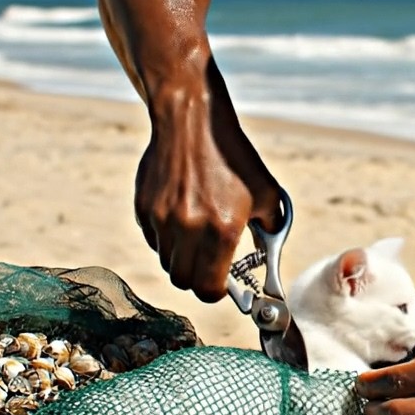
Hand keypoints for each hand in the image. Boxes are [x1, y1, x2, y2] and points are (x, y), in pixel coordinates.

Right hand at [134, 99, 279, 301]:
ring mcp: (162, 218)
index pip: (209, 288)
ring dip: (180, 258)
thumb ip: (271, 230)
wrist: (191, 121)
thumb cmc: (233, 156)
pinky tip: (179, 214)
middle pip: (183, 281)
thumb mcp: (267, 192)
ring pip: (166, 261)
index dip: (216, 292)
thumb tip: (268, 258)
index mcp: (222, 229)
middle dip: (196, 279)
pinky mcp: (143, 208)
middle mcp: (188, 228)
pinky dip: (165, 237)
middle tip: (207, 265)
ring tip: (195, 235)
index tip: (221, 285)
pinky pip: (153, 239)